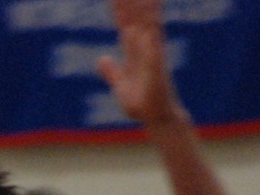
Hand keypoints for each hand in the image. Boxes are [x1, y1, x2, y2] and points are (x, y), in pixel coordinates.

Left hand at [97, 0, 185, 127]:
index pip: (124, 22)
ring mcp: (152, 53)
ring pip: (148, 24)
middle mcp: (144, 47)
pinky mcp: (157, 65)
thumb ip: (111, 71)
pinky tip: (148, 23)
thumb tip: (101, 59)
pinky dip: (151, 33)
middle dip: (132, 1)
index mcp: (133, 50)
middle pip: (136, 17)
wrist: (156, 117)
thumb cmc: (141, 103)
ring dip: (145, 8)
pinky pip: (154, 45)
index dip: (119, 7)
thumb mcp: (119, 84)